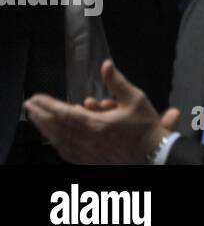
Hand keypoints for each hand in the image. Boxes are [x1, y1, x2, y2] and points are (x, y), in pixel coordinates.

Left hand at [25, 60, 178, 163]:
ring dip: (46, 128)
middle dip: (41, 115)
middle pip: (57, 127)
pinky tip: (52, 136)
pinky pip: (66, 152)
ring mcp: (87, 152)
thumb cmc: (144, 127)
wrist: (152, 154)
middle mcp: (89, 140)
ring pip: (59, 140)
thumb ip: (117, 82)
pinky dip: (56, 142)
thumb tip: (106, 65)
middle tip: (29, 106)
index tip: (37, 98)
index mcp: (98, 125)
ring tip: (37, 118)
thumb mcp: (135, 99)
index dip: (49, 105)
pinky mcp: (88, 160)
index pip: (65, 114)